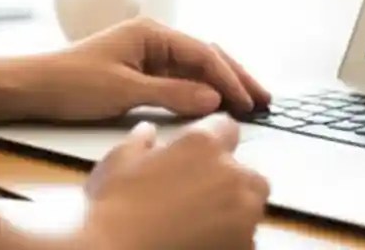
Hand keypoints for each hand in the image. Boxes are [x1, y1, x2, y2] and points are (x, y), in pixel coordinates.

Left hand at [20, 18, 271, 121]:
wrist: (30, 87)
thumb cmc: (71, 84)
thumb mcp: (123, 90)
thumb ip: (172, 94)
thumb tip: (214, 100)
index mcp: (151, 32)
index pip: (203, 53)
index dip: (229, 79)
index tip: (247, 103)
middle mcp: (153, 37)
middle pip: (206, 54)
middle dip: (236, 76)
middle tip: (264, 100)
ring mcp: (147, 53)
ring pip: (196, 66)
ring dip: (222, 83)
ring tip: (249, 101)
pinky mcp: (140, 71)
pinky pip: (180, 77)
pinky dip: (201, 90)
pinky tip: (215, 103)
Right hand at [82, 115, 268, 249]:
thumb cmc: (113, 211)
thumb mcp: (116, 164)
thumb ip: (139, 142)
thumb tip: (147, 132)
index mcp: (203, 145)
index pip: (226, 127)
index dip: (214, 139)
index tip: (202, 155)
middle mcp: (231, 175)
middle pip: (247, 172)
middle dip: (231, 181)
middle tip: (199, 197)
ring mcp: (243, 214)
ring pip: (251, 206)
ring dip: (234, 211)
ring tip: (199, 223)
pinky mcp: (245, 246)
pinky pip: (246, 239)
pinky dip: (231, 240)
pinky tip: (202, 242)